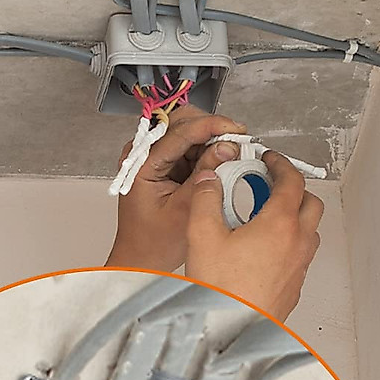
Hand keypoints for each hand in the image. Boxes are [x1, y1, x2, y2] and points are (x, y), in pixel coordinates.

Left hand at [105, 105, 245, 272]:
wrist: (142, 257)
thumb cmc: (154, 241)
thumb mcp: (185, 208)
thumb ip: (206, 175)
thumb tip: (228, 147)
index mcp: (141, 165)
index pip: (179, 132)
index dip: (211, 126)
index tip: (237, 130)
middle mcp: (142, 155)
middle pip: (180, 122)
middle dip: (211, 127)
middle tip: (237, 141)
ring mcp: (152, 157)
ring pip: (186, 130)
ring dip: (211, 137)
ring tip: (232, 153)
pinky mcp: (163, 164)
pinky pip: (188, 145)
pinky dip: (206, 148)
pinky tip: (221, 159)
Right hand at [185, 149, 323, 320]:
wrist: (231, 330)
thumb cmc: (221, 288)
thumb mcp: (202, 235)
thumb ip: (205, 199)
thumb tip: (209, 179)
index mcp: (279, 224)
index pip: (292, 181)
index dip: (280, 165)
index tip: (268, 161)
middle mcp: (297, 243)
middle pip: (310, 203)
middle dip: (292, 188)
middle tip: (268, 185)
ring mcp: (300, 266)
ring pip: (309, 230)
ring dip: (293, 216)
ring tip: (263, 216)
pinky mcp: (295, 285)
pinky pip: (300, 254)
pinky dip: (288, 241)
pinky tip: (260, 248)